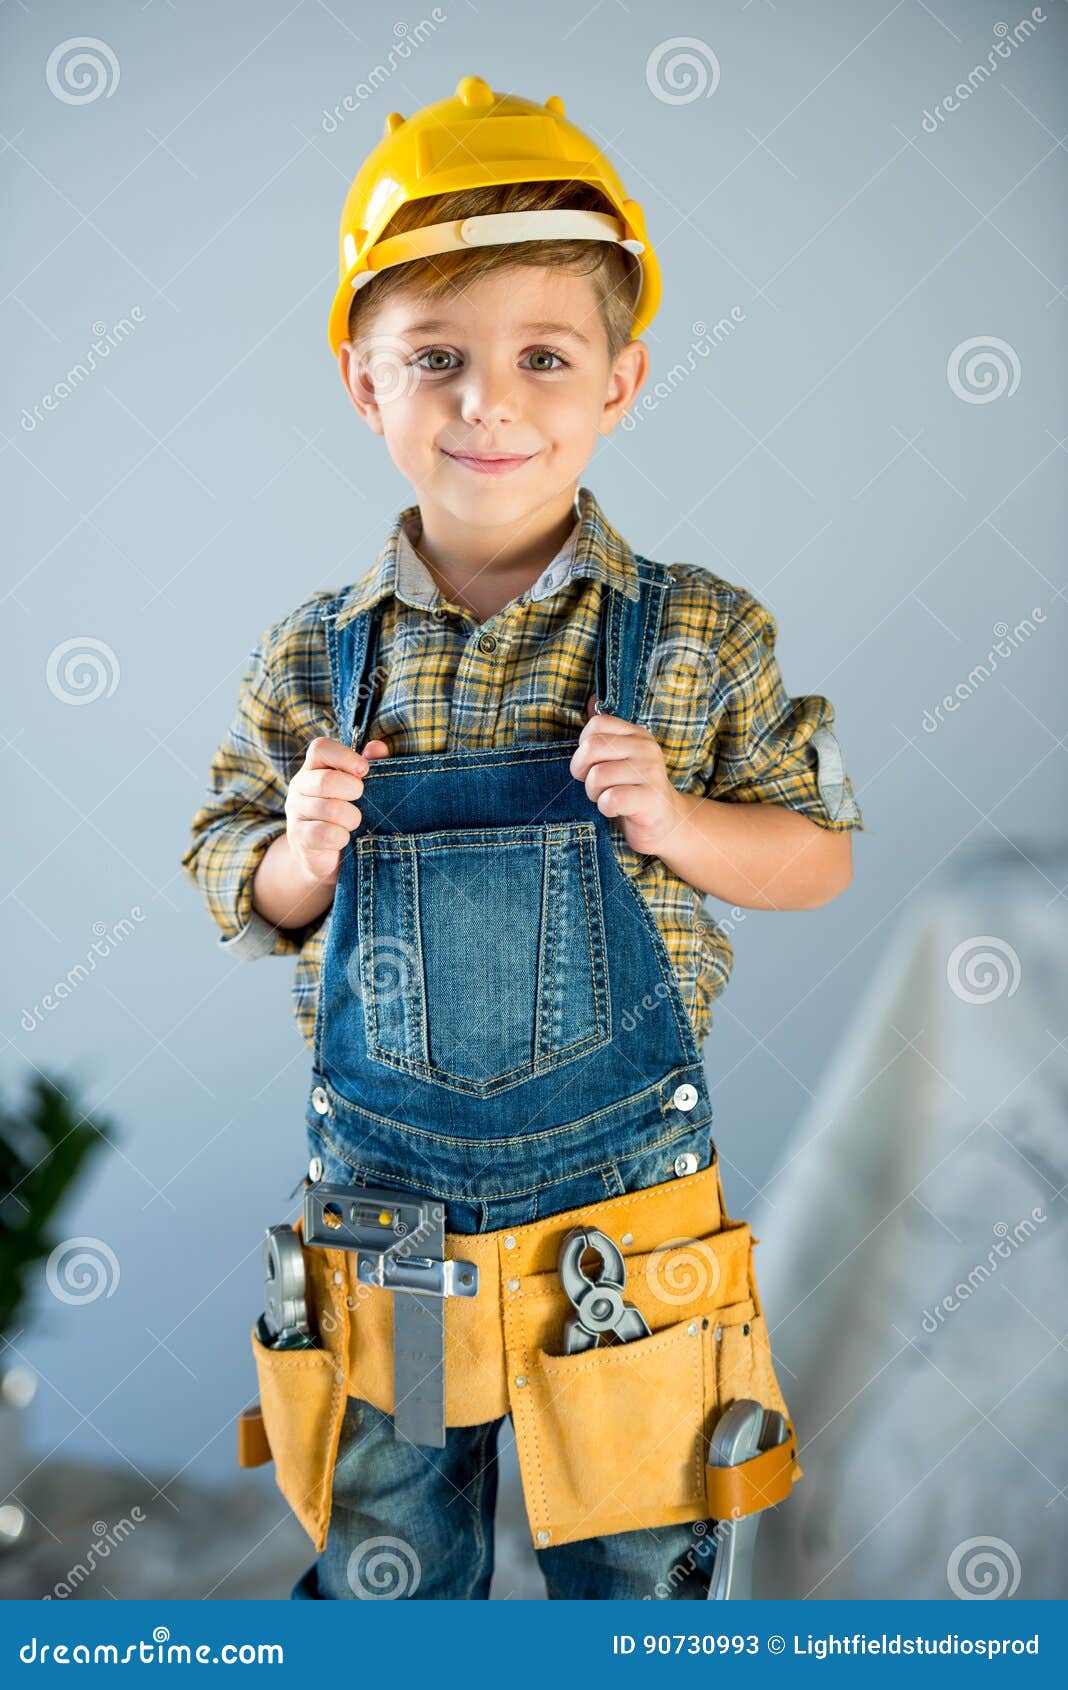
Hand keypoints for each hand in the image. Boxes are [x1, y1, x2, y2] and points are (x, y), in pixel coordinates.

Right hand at [285, 735, 389, 885]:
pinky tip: (343, 839)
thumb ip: (374, 764)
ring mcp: (296, 811)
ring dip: (351, 818)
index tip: (365, 770)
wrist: (329, 857)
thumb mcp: (365, 788)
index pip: (321, 748)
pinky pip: (324, 833)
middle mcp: (300, 785)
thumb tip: (377, 747)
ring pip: (329, 809)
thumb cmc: (349, 814)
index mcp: (315, 767)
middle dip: (353, 791)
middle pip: (326, 780)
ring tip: (353, 824)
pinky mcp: (298, 836)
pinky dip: (341, 837)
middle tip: (361, 800)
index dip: (345, 756)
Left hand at [570, 695, 683, 857]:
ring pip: (598, 775)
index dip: (583, 748)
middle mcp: (646, 748)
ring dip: (594, 794)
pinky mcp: (651, 798)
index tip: (593, 765)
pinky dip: (606, 808)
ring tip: (609, 798)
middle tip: (596, 786)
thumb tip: (591, 698)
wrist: (666, 824)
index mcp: (637, 735)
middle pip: (591, 747)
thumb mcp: (619, 758)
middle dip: (583, 772)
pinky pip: (611, 798)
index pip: (595, 725)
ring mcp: (651, 772)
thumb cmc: (633, 791)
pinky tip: (616, 810)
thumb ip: (606, 732)